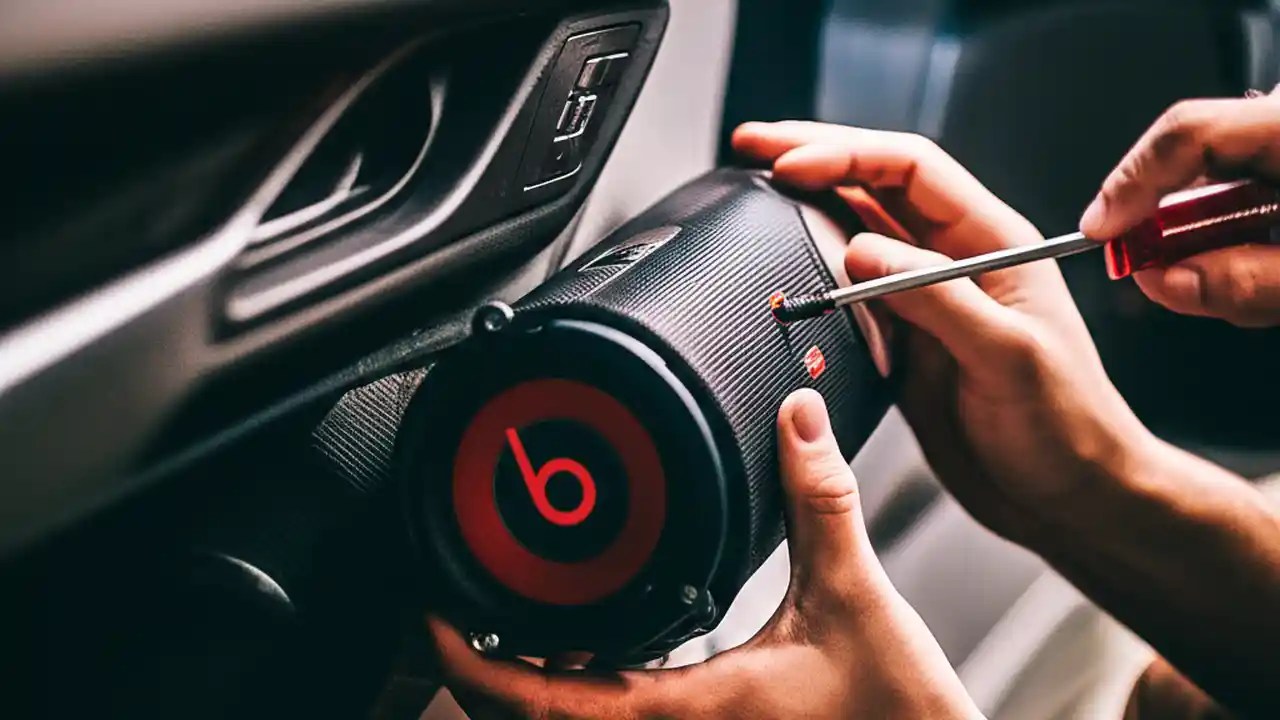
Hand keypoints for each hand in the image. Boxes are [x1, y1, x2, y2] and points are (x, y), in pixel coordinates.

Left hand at [428, 390, 981, 719]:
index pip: (530, 701)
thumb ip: (821, 500)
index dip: (464, 658)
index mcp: (675, 715)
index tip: (435, 606)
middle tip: (462, 596)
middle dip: (481, 662)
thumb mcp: (856, 601)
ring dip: (527, 677)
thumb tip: (797, 418)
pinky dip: (575, 688)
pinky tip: (594, 646)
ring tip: (515, 611)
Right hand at [732, 121, 1159, 542]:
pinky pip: (845, 295)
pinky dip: (809, 277)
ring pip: (854, 234)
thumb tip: (858, 248)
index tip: (789, 165)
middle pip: (874, 187)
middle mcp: (955, 262)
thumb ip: (935, 297)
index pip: (912, 169)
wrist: (1069, 497)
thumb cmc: (1067, 426)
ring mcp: (924, 302)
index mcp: (993, 243)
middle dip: (812, 158)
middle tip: (752, 144)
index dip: (846, 155)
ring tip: (754, 192)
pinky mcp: (901, 345)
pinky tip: (780, 269)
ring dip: (805, 210)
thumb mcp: (1008, 354)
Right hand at [1080, 92, 1279, 326]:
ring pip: (1218, 179)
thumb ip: (1246, 282)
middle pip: (1193, 161)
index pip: (1183, 135)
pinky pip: (1246, 183)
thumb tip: (1166, 280)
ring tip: (1250, 281)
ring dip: (1212, 237)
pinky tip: (1263, 262)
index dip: (1129, 186)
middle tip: (1165, 276)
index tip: (1100, 232)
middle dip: (1171, 228)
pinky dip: (1239, 229)